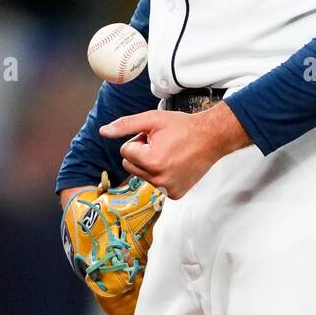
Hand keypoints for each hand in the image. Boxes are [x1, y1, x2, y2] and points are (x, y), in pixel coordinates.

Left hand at [99, 104, 250, 199]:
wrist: (212, 137)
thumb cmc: (184, 127)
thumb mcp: (153, 119)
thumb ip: (126, 125)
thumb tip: (103, 131)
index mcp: (151, 161)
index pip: (125, 151)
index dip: (139, 140)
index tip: (156, 137)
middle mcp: (159, 179)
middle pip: (130, 165)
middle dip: (141, 153)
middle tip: (162, 144)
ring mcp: (168, 189)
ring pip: (142, 175)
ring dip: (150, 164)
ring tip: (170, 153)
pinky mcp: (175, 194)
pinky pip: (156, 184)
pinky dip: (162, 174)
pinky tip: (176, 164)